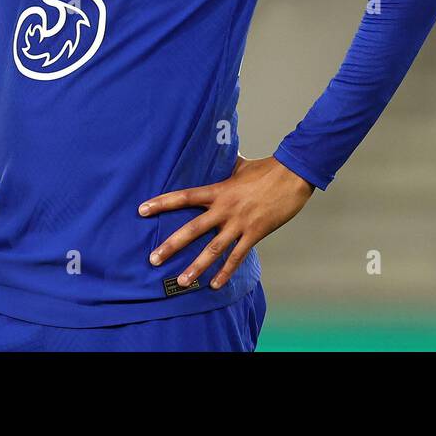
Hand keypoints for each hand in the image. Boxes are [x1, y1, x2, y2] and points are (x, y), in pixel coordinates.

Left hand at [139, 154, 314, 289]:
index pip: (184, 197)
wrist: (293, 175)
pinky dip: (226, 272)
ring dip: (196, 267)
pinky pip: (237, 257)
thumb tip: (216, 150)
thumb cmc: (267, 169)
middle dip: (171, 246)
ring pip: (213, 249)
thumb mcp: (241, 165)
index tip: (142, 210)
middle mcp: (225, 208)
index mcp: (218, 190)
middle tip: (153, 259)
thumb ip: (225, 165)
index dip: (162, 203)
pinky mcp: (255, 233)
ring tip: (181, 282)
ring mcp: (239, 223)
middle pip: (192, 229)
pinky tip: (215, 285)